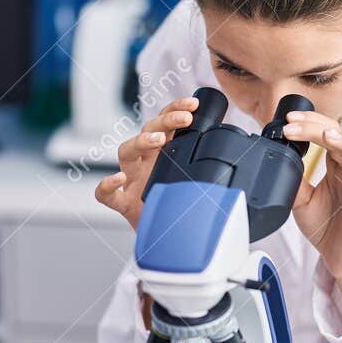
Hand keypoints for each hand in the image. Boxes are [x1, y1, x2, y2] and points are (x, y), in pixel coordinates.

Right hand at [94, 95, 199, 228]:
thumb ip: (211, 169)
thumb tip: (236, 157)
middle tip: (185, 118)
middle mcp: (146, 161)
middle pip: (147, 130)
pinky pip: (106, 193)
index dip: (176, 108)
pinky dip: (107, 184)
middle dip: (166, 120)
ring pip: (125, 152)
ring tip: (158, 140)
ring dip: (141, 141)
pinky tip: (118, 179)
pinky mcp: (123, 203)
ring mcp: (132, 180)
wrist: (169, 237)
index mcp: (163, 152)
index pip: (166, 122)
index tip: (193, 104)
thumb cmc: (181, 206)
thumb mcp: (197, 182)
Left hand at [283, 110, 341, 323]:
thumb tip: (276, 158)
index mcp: (338, 167)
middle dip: (319, 128)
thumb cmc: (325, 223)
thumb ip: (293, 178)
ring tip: (330, 137)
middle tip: (294, 124)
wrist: (339, 255)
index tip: (289, 119)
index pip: (329, 134)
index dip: (311, 123)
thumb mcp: (300, 198)